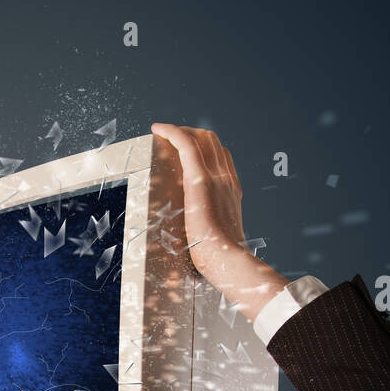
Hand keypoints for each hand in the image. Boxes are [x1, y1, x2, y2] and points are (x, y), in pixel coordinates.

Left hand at [150, 122, 288, 319]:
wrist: (229, 261)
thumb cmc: (222, 260)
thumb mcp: (219, 241)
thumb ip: (211, 234)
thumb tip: (200, 249)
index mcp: (233, 191)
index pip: (222, 158)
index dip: (206, 148)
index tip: (189, 150)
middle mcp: (227, 179)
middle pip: (212, 142)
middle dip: (192, 135)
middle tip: (171, 139)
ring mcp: (216, 178)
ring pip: (201, 138)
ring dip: (180, 132)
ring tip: (163, 133)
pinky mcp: (199, 180)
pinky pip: (186, 144)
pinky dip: (171, 132)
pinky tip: (157, 128)